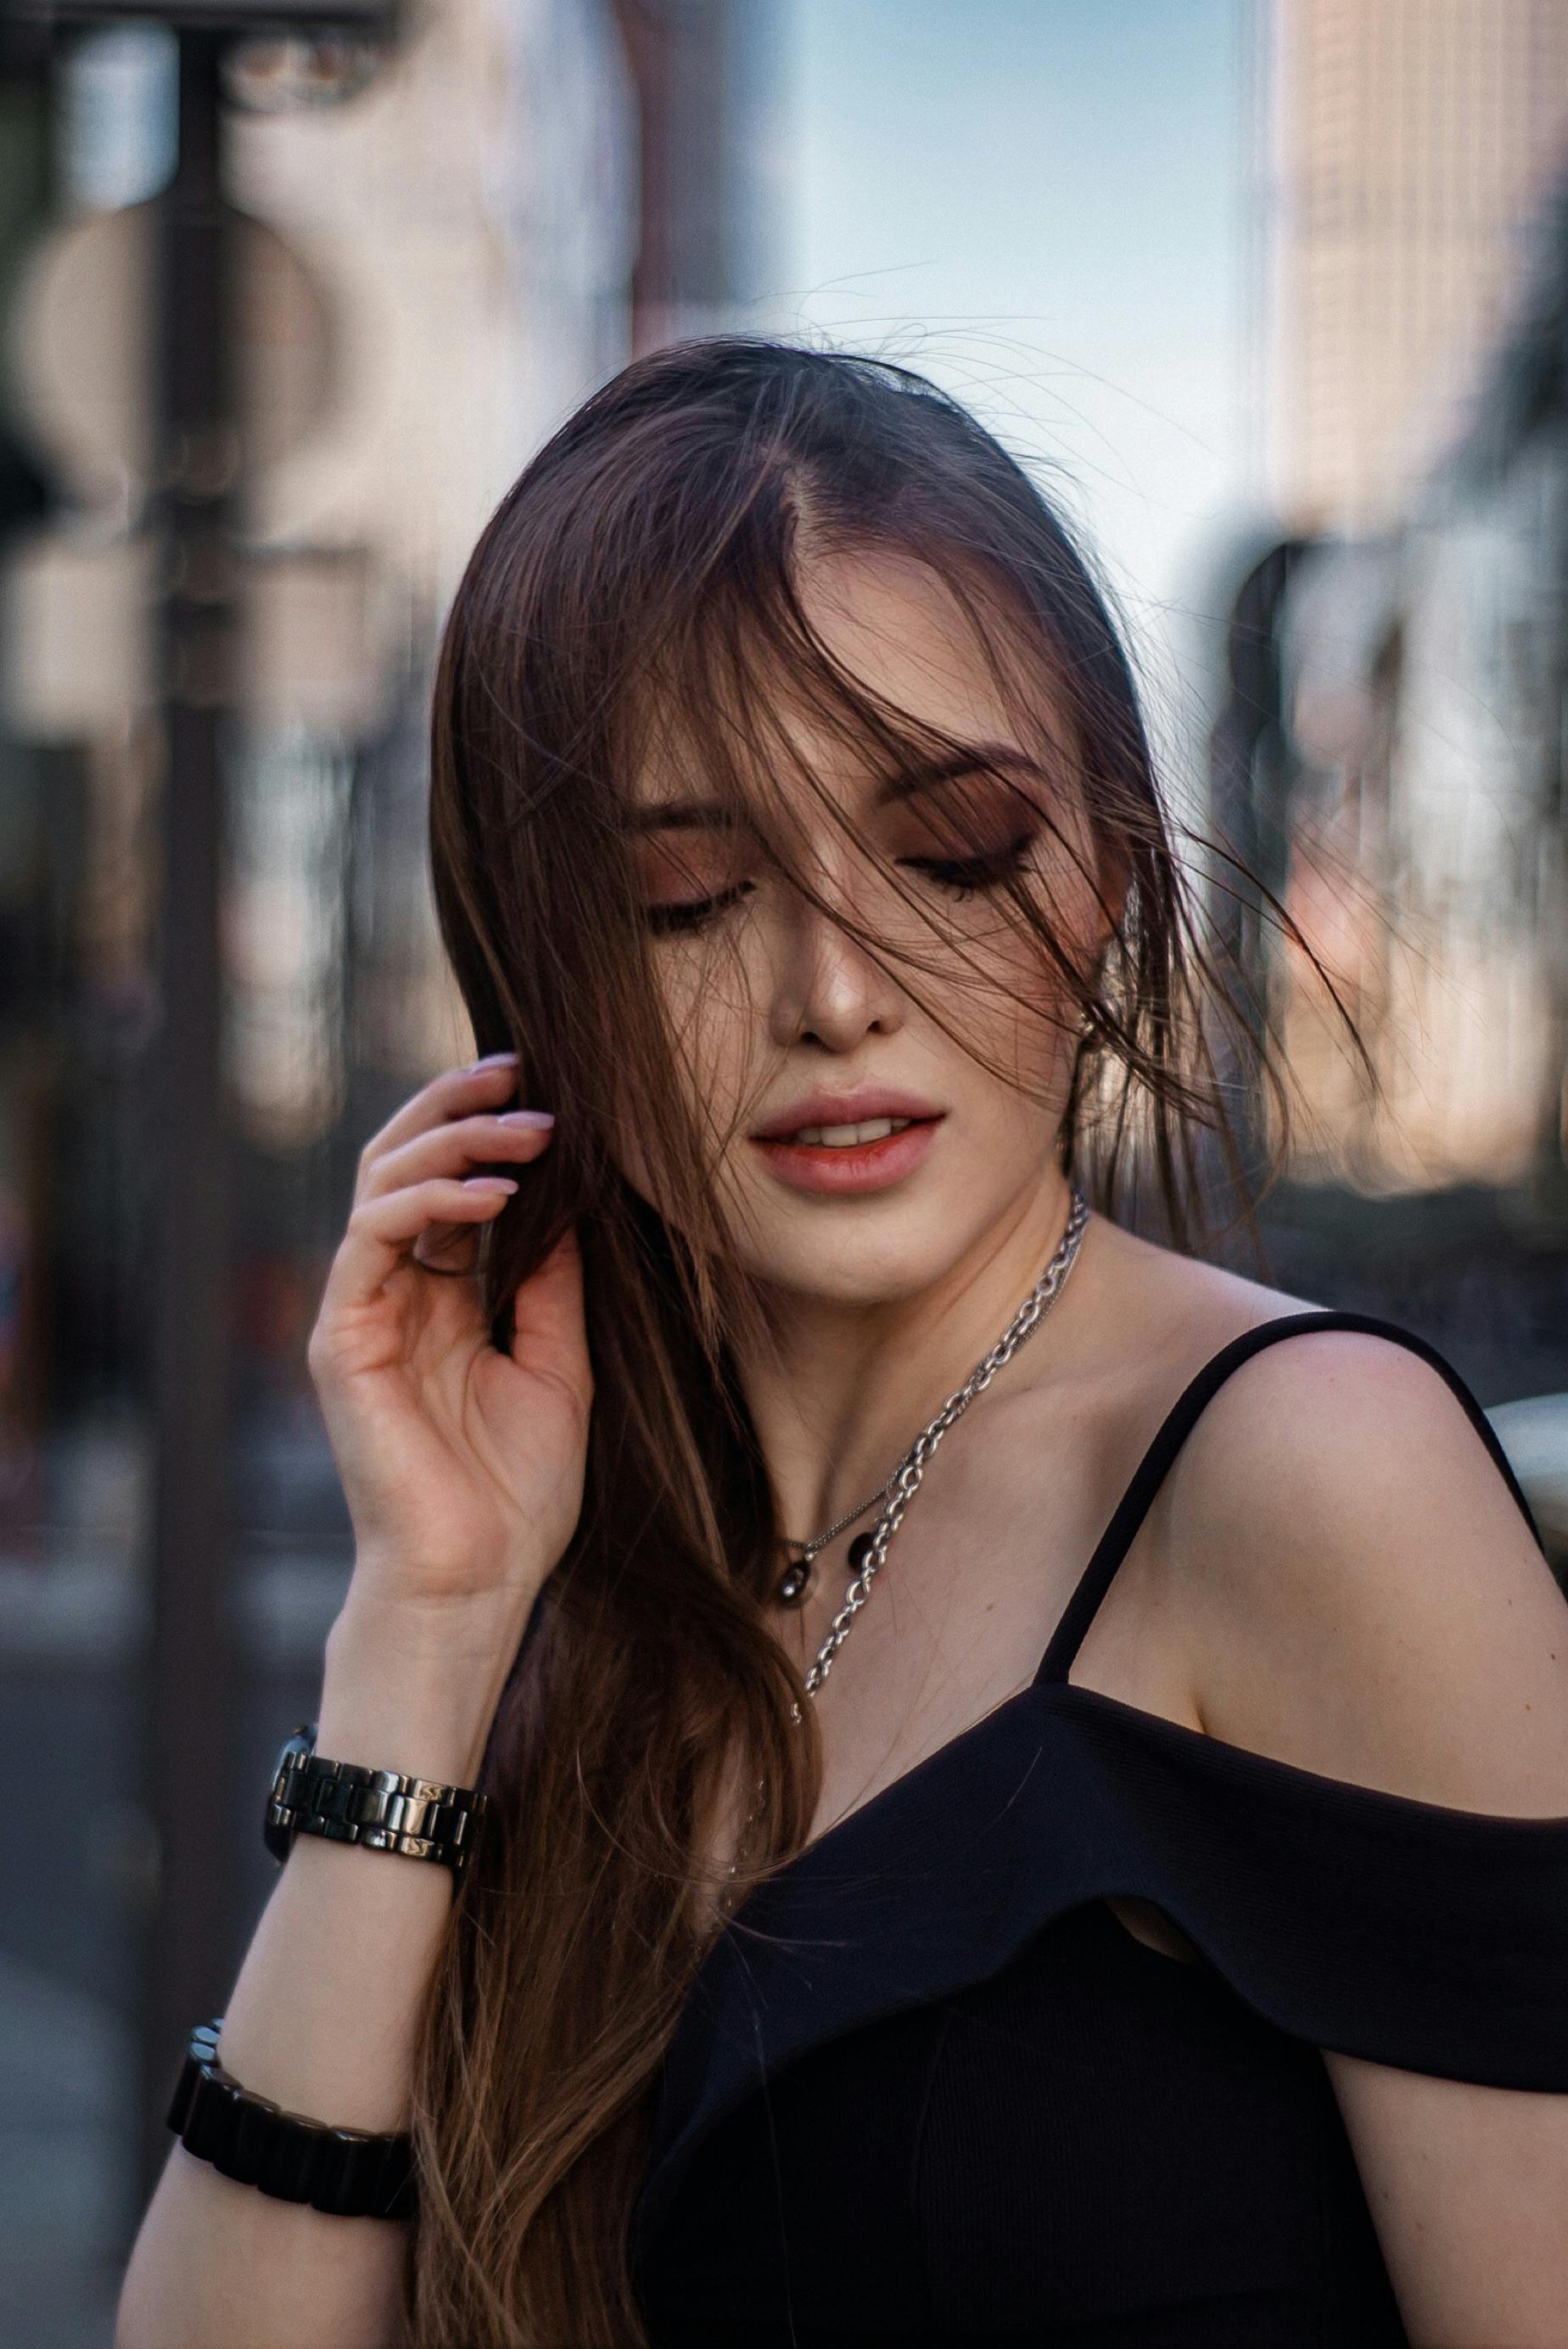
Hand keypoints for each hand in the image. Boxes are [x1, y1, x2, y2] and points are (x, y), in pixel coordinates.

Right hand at [307, 1053, 590, 1639]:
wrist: (476, 1584)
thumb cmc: (517, 1499)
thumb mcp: (559, 1367)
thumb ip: (552, 1285)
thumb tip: (570, 1202)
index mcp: (441, 1304)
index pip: (451, 1187)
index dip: (488, 1131)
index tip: (550, 1089)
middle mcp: (394, 1298)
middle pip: (405, 1165)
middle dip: (460, 1109)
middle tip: (524, 1073)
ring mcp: (361, 1315)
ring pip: (381, 1184)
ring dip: (454, 1142)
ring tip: (527, 1128)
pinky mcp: (341, 1340)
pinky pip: (370, 1239)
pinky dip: (429, 1203)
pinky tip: (493, 1196)